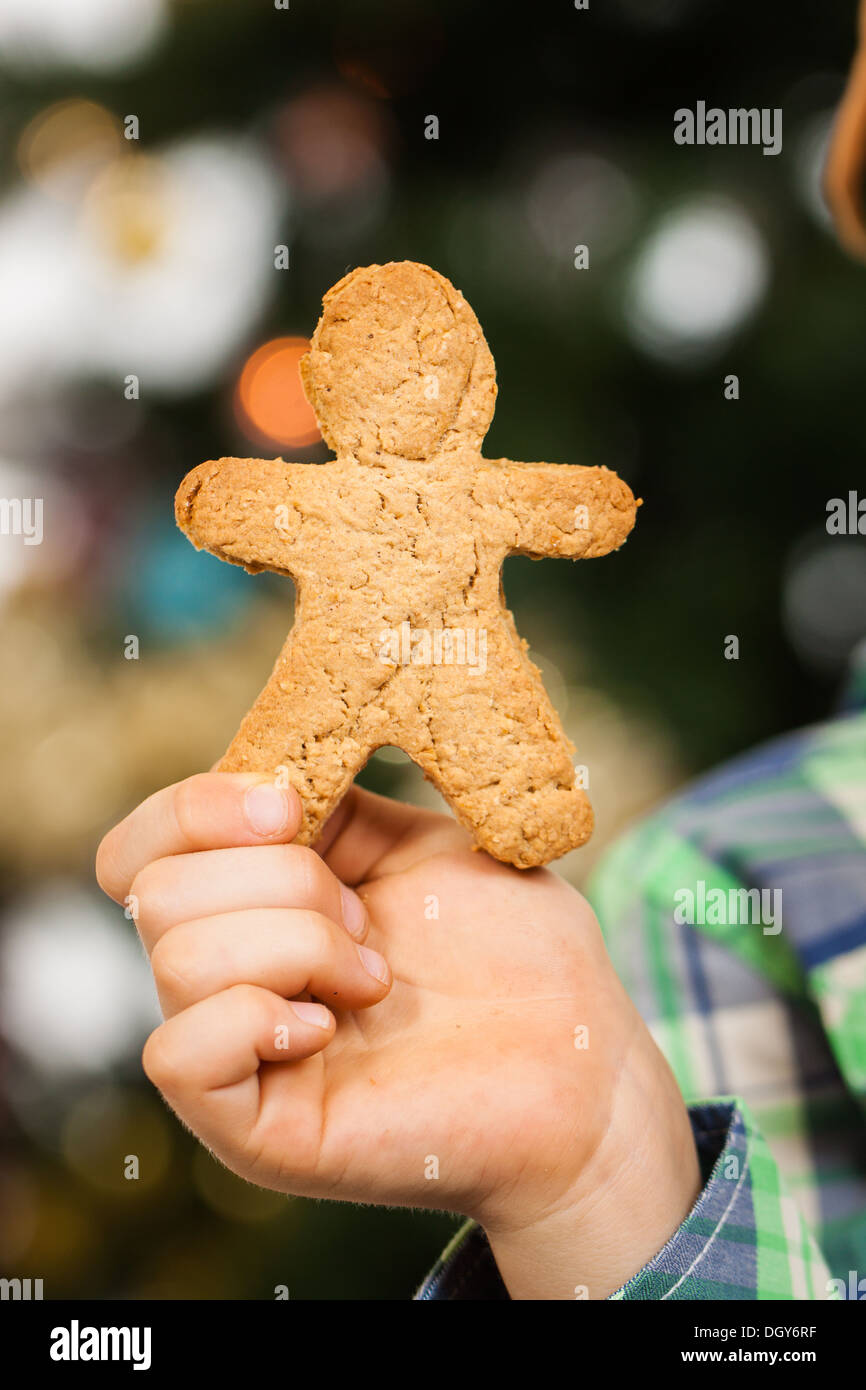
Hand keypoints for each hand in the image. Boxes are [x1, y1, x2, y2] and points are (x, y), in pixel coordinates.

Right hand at [96, 773, 699, 1298]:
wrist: (581, 1062)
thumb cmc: (513, 954)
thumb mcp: (418, 846)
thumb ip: (332, 807)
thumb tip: (261, 770)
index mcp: (256, 908)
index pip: (144, 850)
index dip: (195, 809)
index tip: (288, 804)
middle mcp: (227, 980)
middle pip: (162, 893)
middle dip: (283, 881)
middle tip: (368, 921)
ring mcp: (235, 1055)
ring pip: (178, 958)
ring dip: (296, 944)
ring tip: (374, 979)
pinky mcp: (251, 1128)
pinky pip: (179, 1055)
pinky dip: (254, 1019)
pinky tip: (328, 1028)